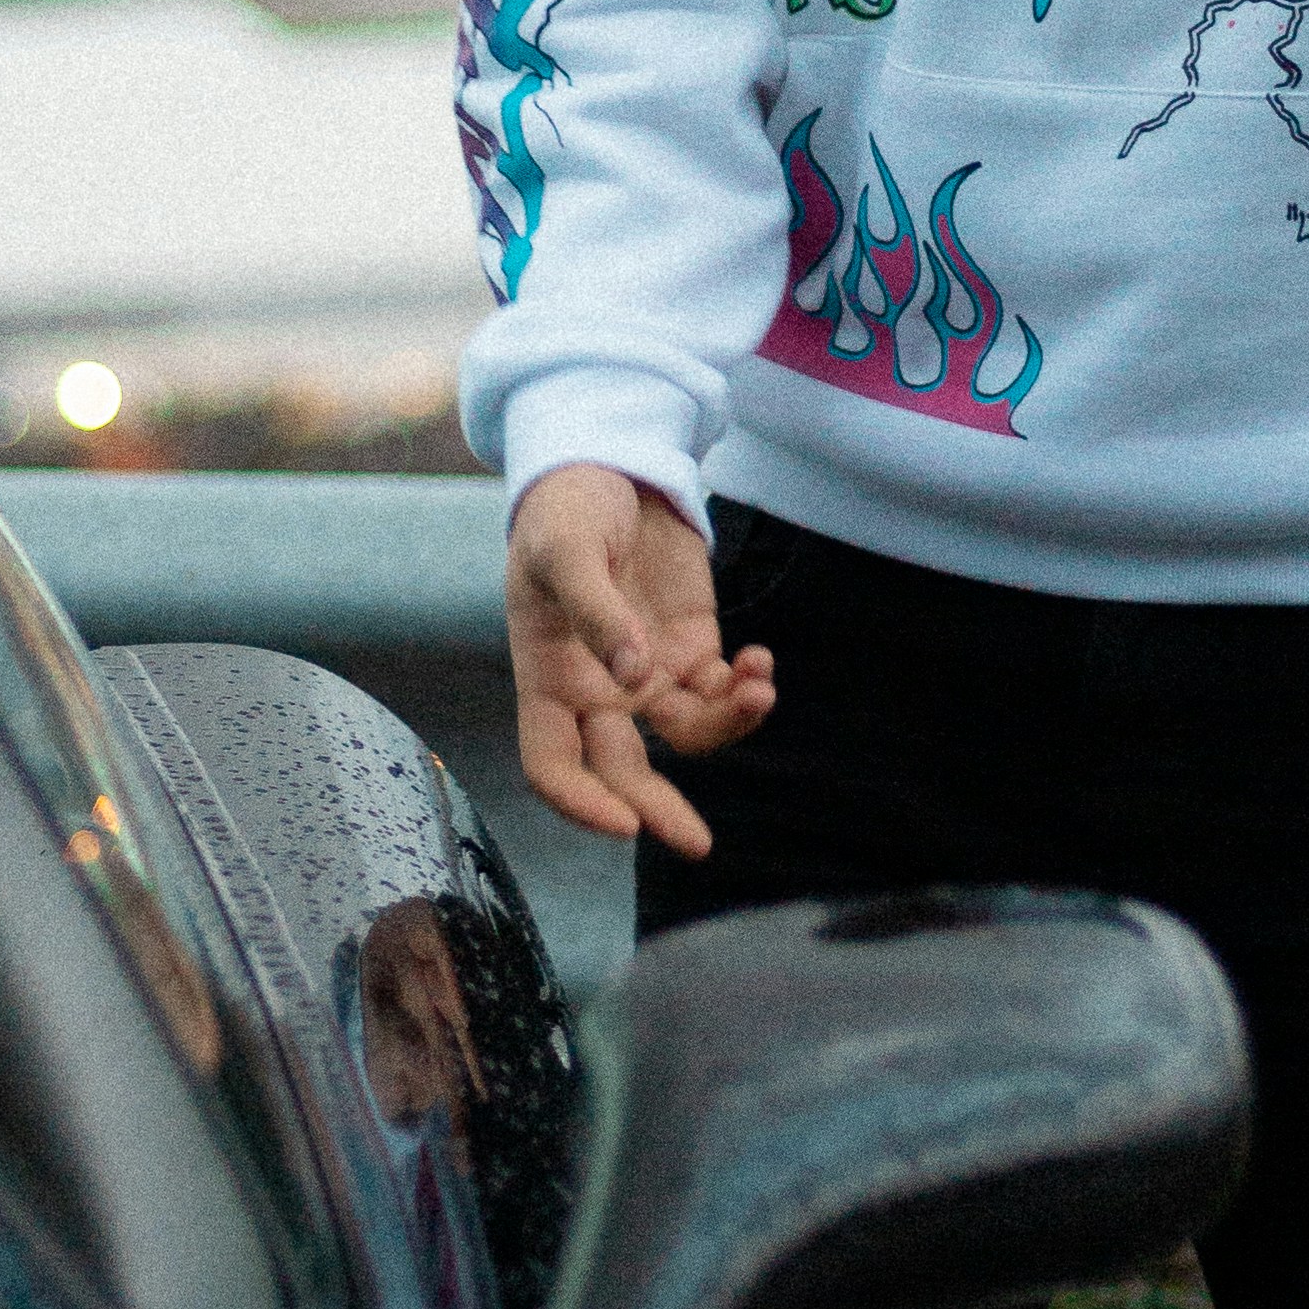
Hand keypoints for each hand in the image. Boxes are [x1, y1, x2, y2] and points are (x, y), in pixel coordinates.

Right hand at [504, 464, 776, 857]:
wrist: (610, 465)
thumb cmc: (566, 507)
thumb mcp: (565, 549)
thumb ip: (596, 610)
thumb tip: (632, 675)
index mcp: (548, 677)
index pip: (552, 762)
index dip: (580, 802)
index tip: (623, 822)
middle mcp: (597, 690)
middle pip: (623, 771)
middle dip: (659, 808)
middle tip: (697, 842)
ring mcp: (648, 674)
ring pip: (687, 734)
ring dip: (727, 725)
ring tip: (758, 687)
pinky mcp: (691, 650)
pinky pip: (721, 691)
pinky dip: (747, 687)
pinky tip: (760, 660)